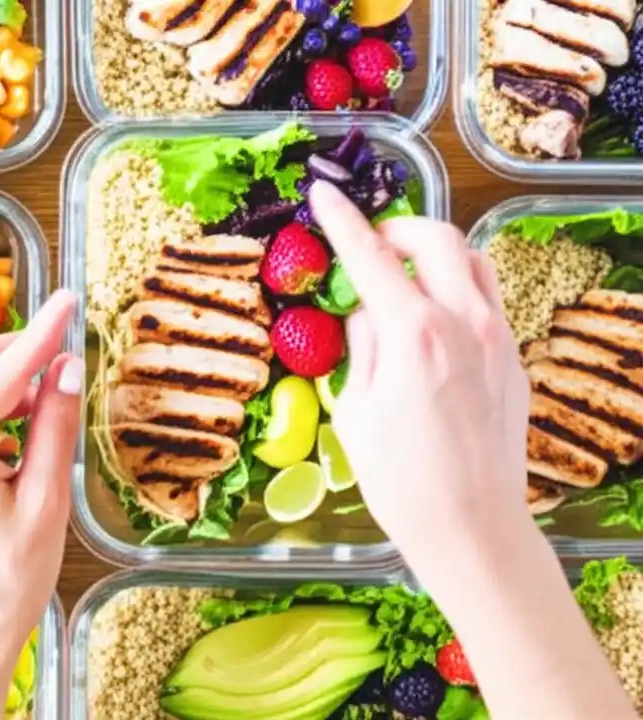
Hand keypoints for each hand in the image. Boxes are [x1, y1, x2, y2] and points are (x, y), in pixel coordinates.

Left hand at [0, 291, 81, 718]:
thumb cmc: (8, 578)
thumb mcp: (44, 498)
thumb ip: (53, 425)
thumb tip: (67, 368)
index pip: (4, 370)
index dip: (42, 332)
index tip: (69, 300)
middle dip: (11, 351)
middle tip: (58, 352)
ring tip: (44, 400)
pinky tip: (16, 432)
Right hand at [309, 181, 530, 574]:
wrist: (472, 527)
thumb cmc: (400, 479)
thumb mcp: (355, 410)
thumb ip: (361, 347)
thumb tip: (366, 313)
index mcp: (415, 331)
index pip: (370, 255)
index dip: (341, 220)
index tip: (322, 194)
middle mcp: (465, 321)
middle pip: (437, 238)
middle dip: (398, 227)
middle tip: (370, 243)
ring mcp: (498, 337)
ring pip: (473, 259)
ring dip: (436, 252)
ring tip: (407, 273)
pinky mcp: (513, 360)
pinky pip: (488, 298)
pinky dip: (458, 287)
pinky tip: (433, 319)